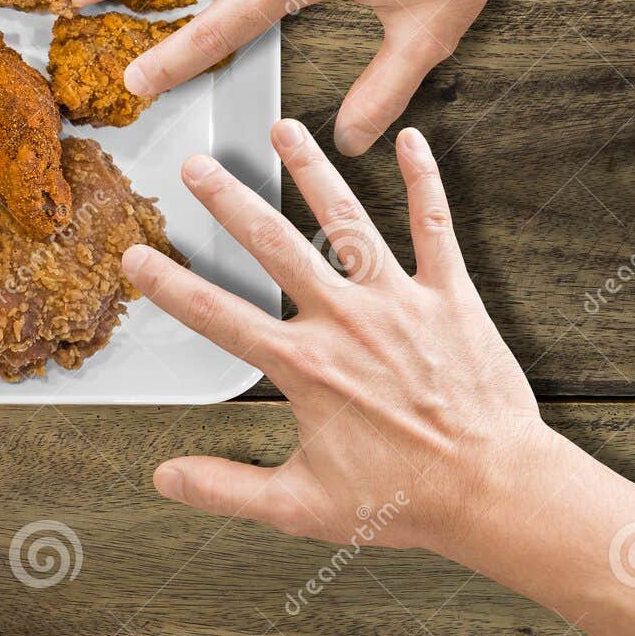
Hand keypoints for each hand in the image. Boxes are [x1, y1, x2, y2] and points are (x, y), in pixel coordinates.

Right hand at [124, 119, 551, 555]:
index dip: (170, 284)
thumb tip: (167, 478)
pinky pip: (434, 227)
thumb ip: (228, 488)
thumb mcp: (303, 507)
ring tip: (283, 129)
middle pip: (273, 245)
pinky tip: (410, 140)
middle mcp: (345, 321)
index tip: (136, 256)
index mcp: (304, 367)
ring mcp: (398, 302)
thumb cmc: (405, 501)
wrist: (498, 491)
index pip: (218, 315)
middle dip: (229, 200)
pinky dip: (425, 181)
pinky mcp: (450, 296)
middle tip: (197, 165)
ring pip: (345, 220)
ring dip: (311, 170)